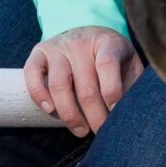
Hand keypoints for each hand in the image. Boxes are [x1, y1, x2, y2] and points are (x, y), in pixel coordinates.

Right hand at [23, 25, 140, 136]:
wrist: (87, 34)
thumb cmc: (111, 57)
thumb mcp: (128, 63)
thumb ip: (132, 83)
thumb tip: (132, 112)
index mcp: (107, 42)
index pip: (107, 64)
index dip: (112, 91)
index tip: (116, 113)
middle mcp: (81, 42)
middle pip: (85, 85)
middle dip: (94, 115)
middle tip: (101, 132)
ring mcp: (58, 47)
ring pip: (59, 84)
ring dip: (70, 114)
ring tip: (81, 130)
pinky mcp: (39, 52)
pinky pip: (32, 74)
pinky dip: (38, 94)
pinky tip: (50, 110)